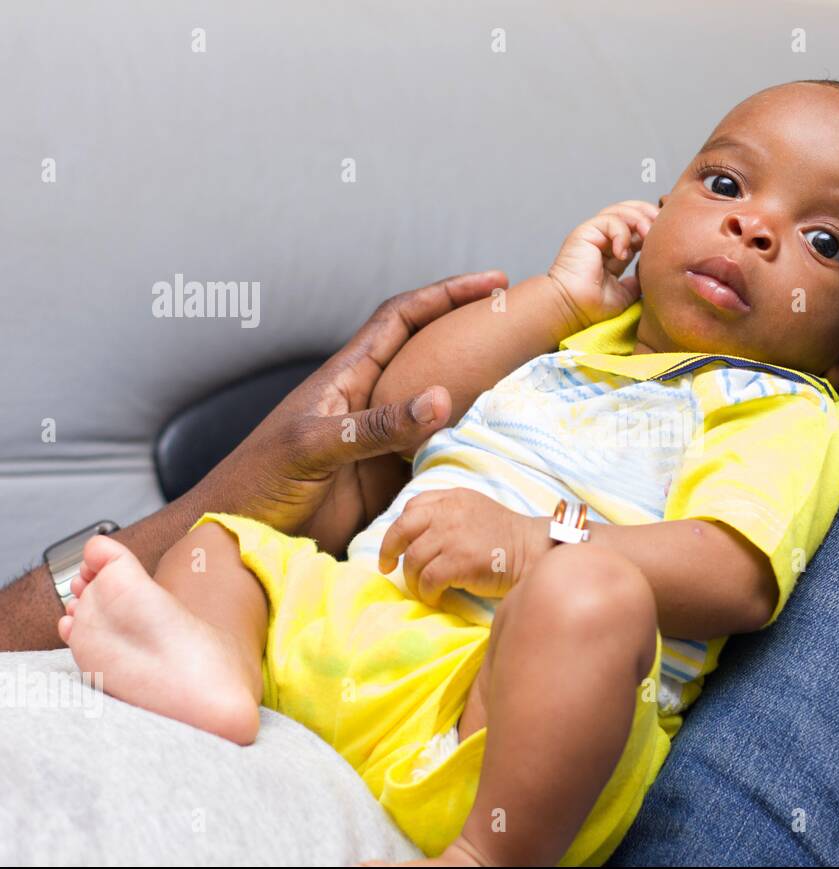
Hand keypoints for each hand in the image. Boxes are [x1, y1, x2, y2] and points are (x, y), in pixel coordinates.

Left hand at [188, 272, 506, 554]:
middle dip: (472, 332)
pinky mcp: (390, 478)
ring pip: (438, 404)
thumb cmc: (258, 484)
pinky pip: (437, 451)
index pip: (403, 319)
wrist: (240, 539)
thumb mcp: (314, 447)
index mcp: (348, 378)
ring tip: (524, 379)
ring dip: (477, 390)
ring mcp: (382, 440)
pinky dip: (466, 443)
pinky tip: (494, 445)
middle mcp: (371, 402)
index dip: (446, 295)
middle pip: (429, 354)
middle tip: (521, 324)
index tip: (492, 283)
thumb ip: (375, 425)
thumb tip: (443, 398)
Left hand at [377, 488, 552, 606]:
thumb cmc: (506, 536)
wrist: (533, 550)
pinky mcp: (459, 562)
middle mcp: (448, 513)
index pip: (412, 508)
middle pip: (402, 530)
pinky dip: (426, 592)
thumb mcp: (475, 509)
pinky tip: (436, 596)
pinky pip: (427, 580)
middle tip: (388, 567)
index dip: (399, 529)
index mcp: (452, 498)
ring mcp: (452, 537)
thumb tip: (415, 534)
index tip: (396, 546)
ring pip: (412, 560)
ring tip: (423, 588)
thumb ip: (447, 512)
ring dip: (413, 579)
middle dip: (389, 550)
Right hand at [547, 200, 657, 327]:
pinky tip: (623, 252)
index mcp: (615, 251)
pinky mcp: (585, 232)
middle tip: (661, 227)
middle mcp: (604, 239)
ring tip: (647, 235)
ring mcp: (594, 234)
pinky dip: (621, 232)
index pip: (638, 227)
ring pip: (621, 210)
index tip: (667, 239)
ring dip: (639, 219)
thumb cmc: (592, 306)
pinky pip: (609, 220)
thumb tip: (652, 270)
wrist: (573, 310)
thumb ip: (639, 278)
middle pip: (631, 210)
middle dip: (649, 214)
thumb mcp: (628, 292)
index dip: (654, 227)